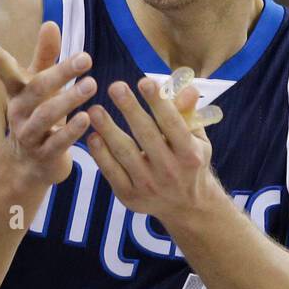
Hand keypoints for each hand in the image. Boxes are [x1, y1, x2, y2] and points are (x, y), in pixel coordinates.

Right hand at [0, 21, 96, 188]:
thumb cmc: (36, 114)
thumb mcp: (38, 85)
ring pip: (46, 116)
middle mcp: (20, 112)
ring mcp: (30, 135)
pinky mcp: (44, 155)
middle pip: (37, 89)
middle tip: (86, 57)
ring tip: (91, 84)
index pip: (7, 74)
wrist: (28, 164)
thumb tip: (51, 23)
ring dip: (69, 99)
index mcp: (17, 93)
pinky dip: (72, 131)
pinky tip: (87, 118)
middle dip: (61, 73)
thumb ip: (46, 56)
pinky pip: (57, 142)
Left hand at [85, 76, 219, 225]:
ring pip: (125, 153)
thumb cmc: (189, 163)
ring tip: (94, 110)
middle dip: (130, 109)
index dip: (159, 103)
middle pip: (146, 135)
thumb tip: (187, 87)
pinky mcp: (129, 196)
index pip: (173, 124)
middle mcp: (170, 170)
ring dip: (108, 129)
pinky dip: (100, 154)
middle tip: (115, 87)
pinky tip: (92, 135)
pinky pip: (111, 171)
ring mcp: (148, 185)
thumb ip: (188, 114)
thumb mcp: (196, 140)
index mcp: (189, 154)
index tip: (145, 81)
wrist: (186, 208)